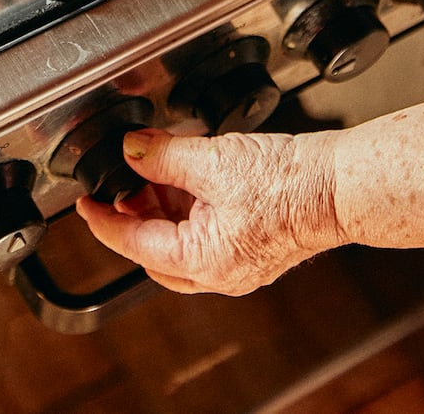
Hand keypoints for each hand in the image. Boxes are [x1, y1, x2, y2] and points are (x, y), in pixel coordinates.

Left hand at [75, 126, 344, 295]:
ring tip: (155, 166)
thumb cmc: (288, 184)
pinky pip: (204, 231)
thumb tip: (130, 150)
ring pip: (179, 240)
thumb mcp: (211, 161)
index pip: (133, 244)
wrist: (338, 186)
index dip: (102, 220)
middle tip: (121, 179)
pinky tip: (187, 172)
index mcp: (203, 261)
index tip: (84, 203)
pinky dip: (186, 205)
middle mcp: (219, 272)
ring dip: (160, 205)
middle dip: (133, 215)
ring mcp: (237, 262)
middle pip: (154, 250)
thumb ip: (161, 156)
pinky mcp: (251, 244)